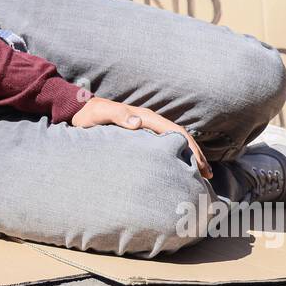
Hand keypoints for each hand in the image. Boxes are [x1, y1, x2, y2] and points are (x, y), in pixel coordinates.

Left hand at [72, 96, 211, 178]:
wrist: (78, 111)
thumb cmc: (89, 114)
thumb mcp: (100, 113)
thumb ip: (117, 115)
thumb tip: (138, 123)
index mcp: (144, 117)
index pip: (174, 131)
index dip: (189, 146)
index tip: (200, 164)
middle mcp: (148, 121)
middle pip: (179, 136)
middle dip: (195, 154)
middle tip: (207, 175)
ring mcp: (145, 128)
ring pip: (174, 141)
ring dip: (189, 155)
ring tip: (200, 175)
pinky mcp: (140, 135)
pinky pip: (163, 145)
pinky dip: (175, 155)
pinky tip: (179, 169)